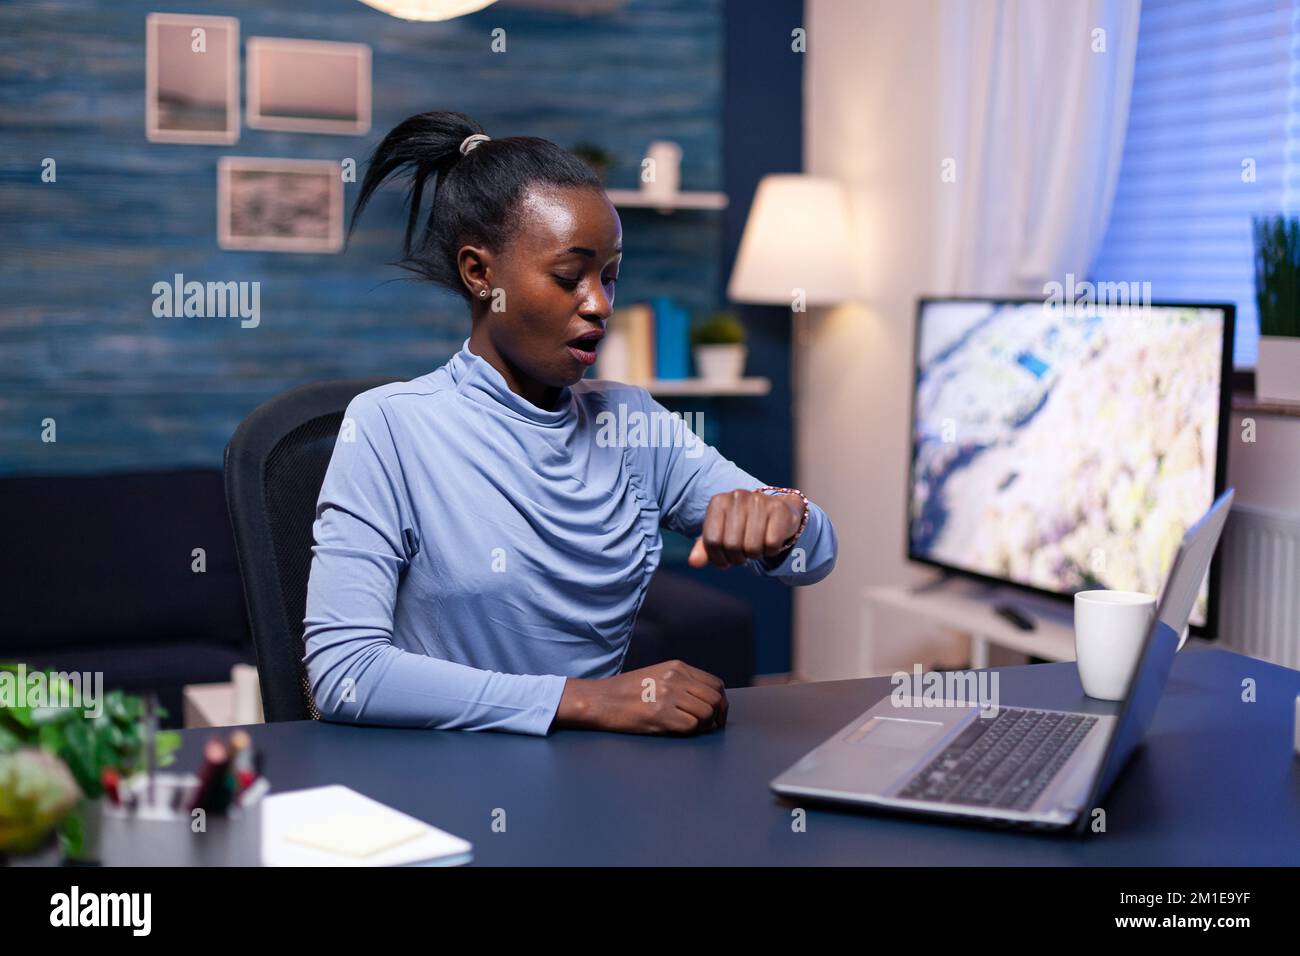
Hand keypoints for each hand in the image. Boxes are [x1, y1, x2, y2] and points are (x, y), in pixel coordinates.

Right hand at [554, 660, 727, 733]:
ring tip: (690, 728)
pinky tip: (676, 730)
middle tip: (711, 727)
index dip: (722, 702)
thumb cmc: (627, 691)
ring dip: (703, 725)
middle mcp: (675, 678)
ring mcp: (668, 695)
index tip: (718, 715)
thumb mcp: (657, 675)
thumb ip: (682, 682)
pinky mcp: (659, 714)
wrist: (600, 699)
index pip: (715, 684)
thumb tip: (707, 701)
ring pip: (706, 713)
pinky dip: (689, 731)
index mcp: (677, 668)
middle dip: (718, 716)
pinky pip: (691, 726)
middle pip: (715, 699)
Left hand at [687, 489, 802, 568]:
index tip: (725, 559)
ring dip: (755, 555)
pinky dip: (770, 551)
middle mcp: (737, 496)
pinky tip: (769, 541)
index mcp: (718, 501)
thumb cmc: (743, 527)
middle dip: (737, 558)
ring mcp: (759, 501)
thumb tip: (693, 562)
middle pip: (732, 545)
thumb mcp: (721, 535)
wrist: (777, 512)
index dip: (718, 558)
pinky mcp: (779, 509)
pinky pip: (771, 544)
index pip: (712, 541)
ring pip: (752, 547)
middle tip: (743, 554)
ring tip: (756, 547)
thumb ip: (705, 549)